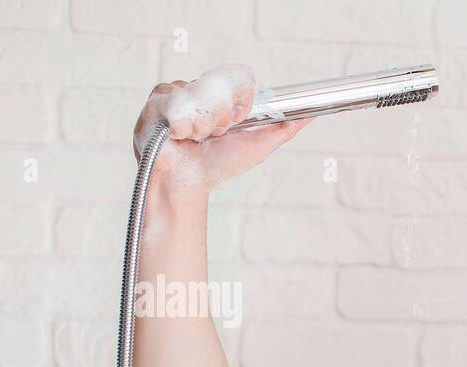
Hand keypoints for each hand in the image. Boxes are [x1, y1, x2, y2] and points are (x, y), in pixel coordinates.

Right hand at [132, 63, 312, 193]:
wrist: (186, 183)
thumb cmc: (218, 168)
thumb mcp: (259, 146)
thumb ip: (284, 129)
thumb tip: (312, 115)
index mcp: (220, 104)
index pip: (231, 81)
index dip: (236, 98)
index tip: (239, 119)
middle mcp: (198, 98)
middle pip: (212, 82)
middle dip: (219, 112)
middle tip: (216, 134)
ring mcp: (175, 98)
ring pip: (191, 87)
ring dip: (200, 118)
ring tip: (196, 138)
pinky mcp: (154, 102)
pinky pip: (169, 93)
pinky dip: (179, 118)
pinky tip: (179, 134)